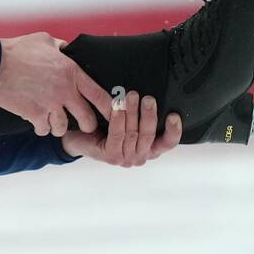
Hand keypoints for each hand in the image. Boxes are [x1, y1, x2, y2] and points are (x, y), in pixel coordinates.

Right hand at [0, 32, 113, 135]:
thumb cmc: (18, 50)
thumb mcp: (45, 40)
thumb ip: (60, 46)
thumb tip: (65, 48)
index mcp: (71, 72)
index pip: (99, 95)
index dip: (110, 107)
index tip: (113, 114)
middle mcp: (64, 91)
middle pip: (86, 118)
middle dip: (87, 125)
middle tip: (84, 126)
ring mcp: (49, 104)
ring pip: (62, 127)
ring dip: (58, 126)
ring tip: (53, 122)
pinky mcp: (34, 114)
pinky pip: (43, 129)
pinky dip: (41, 128)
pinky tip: (37, 123)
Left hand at [60, 90, 181, 166]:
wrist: (79, 137)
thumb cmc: (105, 126)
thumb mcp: (129, 119)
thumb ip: (142, 114)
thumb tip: (152, 95)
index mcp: (149, 148)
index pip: (168, 143)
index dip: (174, 130)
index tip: (173, 115)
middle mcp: (140, 156)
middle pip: (149, 135)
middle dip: (149, 114)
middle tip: (148, 98)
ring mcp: (126, 158)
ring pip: (133, 133)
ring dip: (132, 113)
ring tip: (131, 96)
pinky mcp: (112, 156)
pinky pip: (118, 135)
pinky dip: (118, 120)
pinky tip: (117, 108)